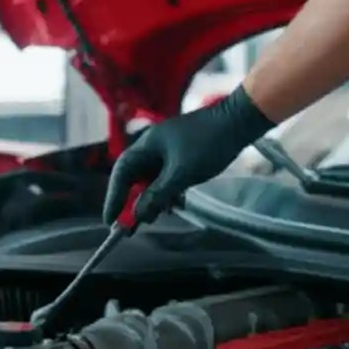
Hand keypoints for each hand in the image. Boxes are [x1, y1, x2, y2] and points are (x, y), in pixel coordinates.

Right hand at [103, 86, 274, 225]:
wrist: (238, 122)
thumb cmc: (209, 143)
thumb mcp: (181, 174)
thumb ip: (157, 195)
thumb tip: (138, 215)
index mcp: (146, 145)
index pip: (121, 174)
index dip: (114, 198)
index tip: (110, 220)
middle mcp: (153, 147)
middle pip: (134, 179)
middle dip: (133, 202)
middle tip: (131, 227)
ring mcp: (168, 151)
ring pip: (152, 181)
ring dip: (152, 199)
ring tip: (157, 216)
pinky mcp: (182, 156)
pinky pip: (167, 178)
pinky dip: (167, 192)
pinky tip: (174, 204)